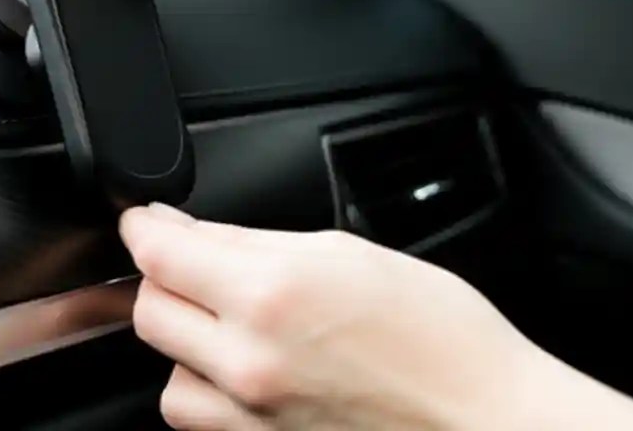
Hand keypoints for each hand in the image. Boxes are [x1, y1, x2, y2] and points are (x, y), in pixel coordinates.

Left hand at [119, 203, 632, 429]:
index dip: (145, 227)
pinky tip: (244, 369)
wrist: (487, 421)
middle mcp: (249, 360)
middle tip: (197, 266)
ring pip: (165, 371)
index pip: (157, 253)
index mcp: (271, 294)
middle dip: (164, 279)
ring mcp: (250, 416)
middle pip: (149, 309)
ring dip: (182, 342)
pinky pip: (198, 416)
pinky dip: (207, 389)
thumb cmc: (443, 337)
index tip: (147, 221)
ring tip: (229, 325)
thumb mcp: (348, 253)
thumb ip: (254, 242)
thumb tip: (189, 230)